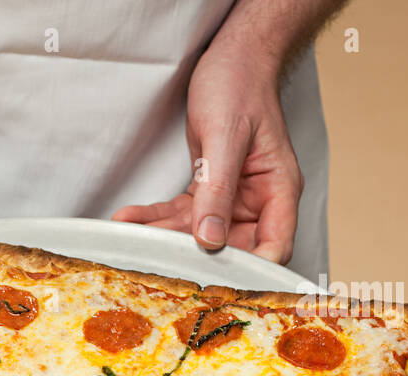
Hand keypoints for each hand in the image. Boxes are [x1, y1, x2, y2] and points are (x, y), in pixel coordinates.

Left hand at [112, 47, 302, 264]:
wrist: (230, 59)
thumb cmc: (240, 88)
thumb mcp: (226, 138)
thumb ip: (218, 190)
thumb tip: (211, 239)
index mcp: (278, 191)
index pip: (274, 246)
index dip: (249, 271)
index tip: (216, 284)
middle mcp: (258, 201)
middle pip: (230, 248)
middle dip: (192, 257)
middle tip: (157, 263)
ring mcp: (233, 198)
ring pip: (197, 233)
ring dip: (163, 236)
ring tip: (129, 235)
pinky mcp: (209, 190)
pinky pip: (181, 214)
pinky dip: (155, 217)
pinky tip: (129, 218)